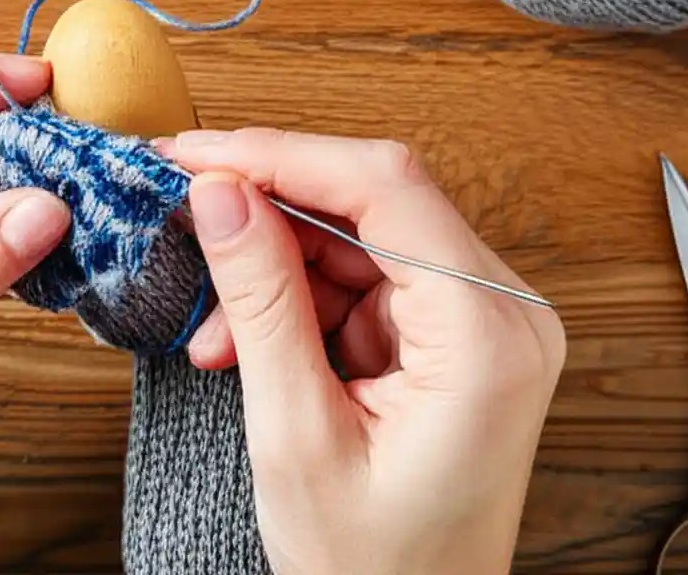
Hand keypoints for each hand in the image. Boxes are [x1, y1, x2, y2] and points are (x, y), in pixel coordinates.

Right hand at [162, 128, 564, 574]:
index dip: (280, 154)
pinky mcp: (448, 340)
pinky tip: (245, 343)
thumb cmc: (372, 568)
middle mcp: (502, 314)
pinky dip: (294, 303)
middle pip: (373, 201)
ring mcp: (479, 325)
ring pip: (357, 238)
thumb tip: (220, 195)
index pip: (384, 187)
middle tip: (185, 216)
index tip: (196, 154)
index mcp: (488, 336)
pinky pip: (359, 282)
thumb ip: (262, 304)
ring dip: (272, 268)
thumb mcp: (298, 436)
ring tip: (213, 330)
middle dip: (268, 212)